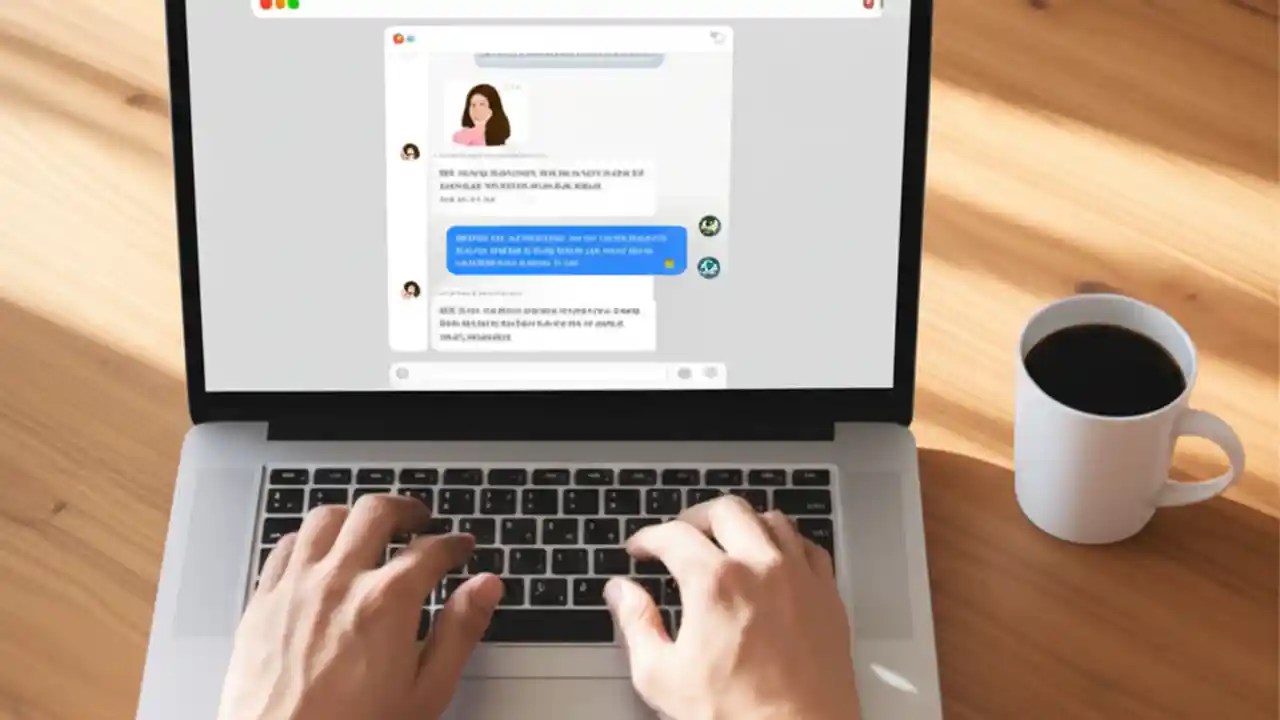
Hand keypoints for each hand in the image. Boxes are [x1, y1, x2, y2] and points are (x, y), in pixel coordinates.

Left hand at [218, 496, 502, 719]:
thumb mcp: (426, 691)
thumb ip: (460, 631)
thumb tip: (486, 587)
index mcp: (386, 602)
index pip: (431, 549)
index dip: (454, 544)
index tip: (461, 547)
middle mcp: (339, 582)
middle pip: (376, 513)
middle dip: (406, 509)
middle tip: (420, 520)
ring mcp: (296, 587)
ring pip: (326, 518)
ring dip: (354, 515)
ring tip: (369, 527)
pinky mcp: (263, 602)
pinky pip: (285, 547)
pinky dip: (309, 538)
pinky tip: (319, 550)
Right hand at [605, 496, 859, 719]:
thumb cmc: (737, 716)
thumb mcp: (662, 677)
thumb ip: (636, 624)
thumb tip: (622, 593)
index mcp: (715, 583)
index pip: (672, 535)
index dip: (648, 537)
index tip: (641, 548)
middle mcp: (760, 567)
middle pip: (725, 510)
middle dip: (694, 517)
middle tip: (679, 534)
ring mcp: (799, 577)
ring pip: (771, 519)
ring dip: (742, 523)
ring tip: (725, 540)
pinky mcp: (827, 595)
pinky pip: (808, 547)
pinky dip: (786, 543)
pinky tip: (775, 558)